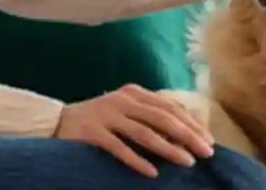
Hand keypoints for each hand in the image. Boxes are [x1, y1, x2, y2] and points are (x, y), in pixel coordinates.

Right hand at [54, 83, 216, 177]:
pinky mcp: (92, 132)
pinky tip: (152, 172)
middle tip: (207, 152)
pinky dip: (137, 160)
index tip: (208, 140)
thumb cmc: (100, 119)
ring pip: (144, 133)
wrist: (57, 121)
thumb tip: (185, 133)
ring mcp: (107, 115)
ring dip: (169, 148)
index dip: (191, 124)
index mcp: (133, 92)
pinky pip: (119, 148)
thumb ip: (150, 115)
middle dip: (187, 136)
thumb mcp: (126, 110)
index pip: (170, 107)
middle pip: (162, 118)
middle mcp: (122, 100)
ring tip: (187, 162)